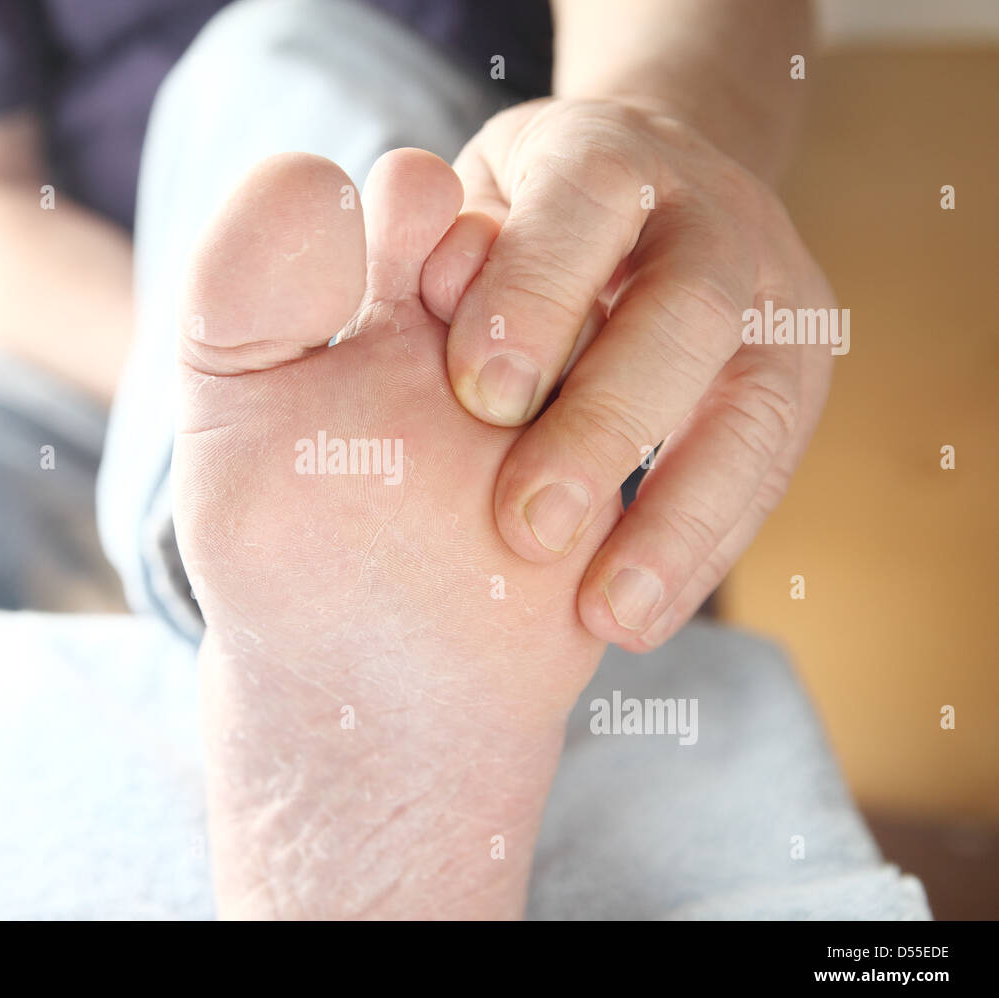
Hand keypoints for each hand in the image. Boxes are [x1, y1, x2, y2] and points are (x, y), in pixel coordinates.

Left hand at [430, 97, 835, 650]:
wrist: (649, 196)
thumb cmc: (522, 221)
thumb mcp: (466, 205)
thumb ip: (439, 250)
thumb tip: (423, 297)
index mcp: (607, 155)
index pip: (584, 203)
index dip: (533, 296)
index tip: (477, 396)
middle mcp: (710, 217)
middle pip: (687, 310)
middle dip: (608, 424)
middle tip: (529, 527)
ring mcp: (773, 299)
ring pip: (755, 408)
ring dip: (679, 522)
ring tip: (609, 618)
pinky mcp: (799, 376)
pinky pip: (764, 475)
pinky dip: (700, 552)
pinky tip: (639, 617)